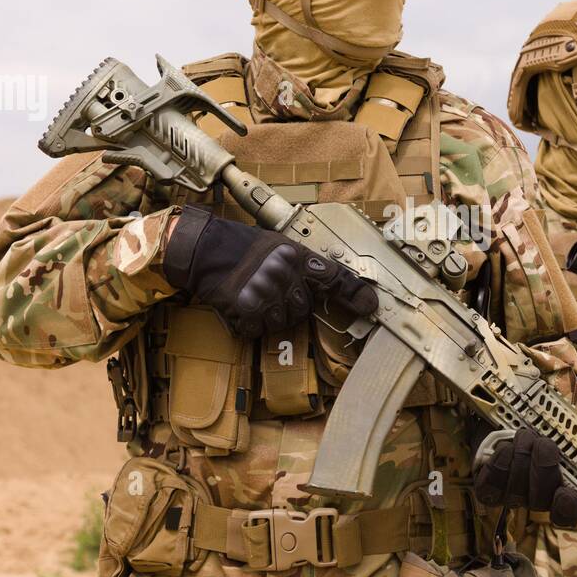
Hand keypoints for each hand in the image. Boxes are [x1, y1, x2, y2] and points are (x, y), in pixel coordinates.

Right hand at [164, 205, 377, 336]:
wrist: (206, 250)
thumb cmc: (243, 247)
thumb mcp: (279, 246)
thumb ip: (303, 265)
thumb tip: (326, 285)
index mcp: (295, 256)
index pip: (333, 277)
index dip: (354, 293)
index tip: (370, 305)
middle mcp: (284, 275)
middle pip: (303, 309)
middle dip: (289, 304)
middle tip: (269, 289)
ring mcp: (265, 294)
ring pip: (281, 323)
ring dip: (269, 316)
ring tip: (253, 294)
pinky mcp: (246, 311)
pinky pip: (258, 330)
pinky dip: (249, 324)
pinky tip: (241, 305)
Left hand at [473, 427, 576, 526]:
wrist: (510, 413)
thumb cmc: (549, 425)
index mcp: (563, 488)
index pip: (568, 513)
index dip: (567, 508)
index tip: (567, 492)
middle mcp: (537, 495)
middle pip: (539, 500)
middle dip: (542, 470)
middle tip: (543, 443)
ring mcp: (511, 491)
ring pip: (514, 493)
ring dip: (521, 461)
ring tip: (524, 436)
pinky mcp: (488, 483)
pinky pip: (489, 487)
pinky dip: (497, 468)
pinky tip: (504, 448)